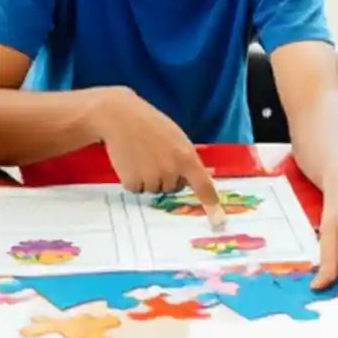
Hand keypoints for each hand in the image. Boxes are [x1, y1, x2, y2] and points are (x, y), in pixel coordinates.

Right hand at [91, 87, 220, 200]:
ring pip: (154, 189)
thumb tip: (189, 179)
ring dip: (148, 178)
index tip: (218, 220)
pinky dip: (133, 179)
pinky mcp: (133, 182)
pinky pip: (137, 189)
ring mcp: (152, 178)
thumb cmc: (150, 124)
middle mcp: (171, 171)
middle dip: (167, 177)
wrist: (119, 117)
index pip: (203, 185)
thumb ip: (185, 158)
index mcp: (186, 157)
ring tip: (141, 156)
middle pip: (173, 188)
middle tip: (155, 156)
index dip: (211, 204)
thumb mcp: (176, 137)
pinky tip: (130, 161)